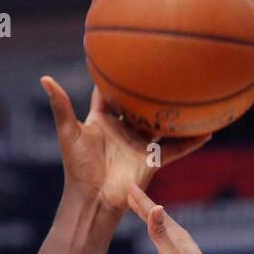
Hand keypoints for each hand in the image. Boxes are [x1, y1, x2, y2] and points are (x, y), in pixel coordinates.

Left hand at [41, 76, 209, 212]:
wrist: (93, 199)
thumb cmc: (78, 168)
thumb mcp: (69, 133)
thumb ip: (61, 106)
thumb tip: (45, 78)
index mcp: (103, 121)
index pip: (109, 93)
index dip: (114, 76)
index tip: (123, 53)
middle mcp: (124, 129)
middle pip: (140, 104)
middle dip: (151, 87)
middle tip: (165, 64)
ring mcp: (140, 143)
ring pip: (162, 123)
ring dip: (175, 111)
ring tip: (191, 92)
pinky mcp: (152, 159)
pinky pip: (176, 149)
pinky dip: (192, 142)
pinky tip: (208, 131)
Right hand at [127, 183, 227, 253]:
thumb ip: (161, 233)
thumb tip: (156, 207)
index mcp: (177, 235)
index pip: (154, 213)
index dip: (141, 200)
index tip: (130, 185)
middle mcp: (181, 241)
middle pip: (159, 219)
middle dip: (144, 206)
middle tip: (132, 193)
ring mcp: (182, 252)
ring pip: (163, 231)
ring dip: (151, 220)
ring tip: (144, 213)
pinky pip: (165, 243)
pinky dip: (157, 236)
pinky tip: (159, 241)